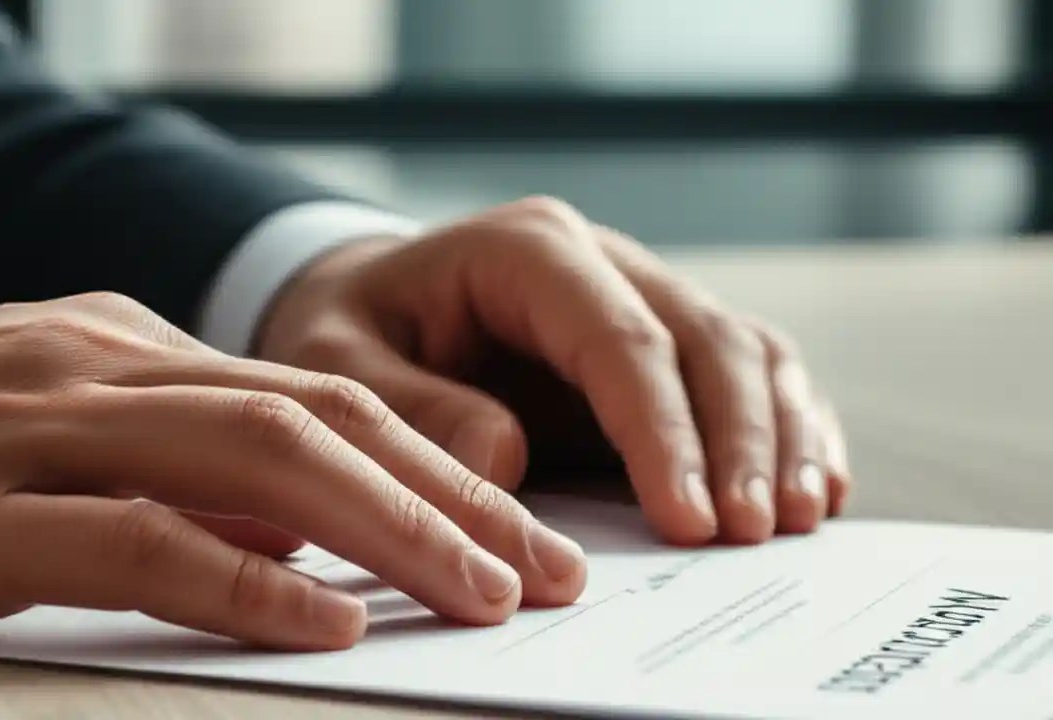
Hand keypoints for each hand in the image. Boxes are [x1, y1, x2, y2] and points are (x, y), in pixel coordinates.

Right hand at [0, 293, 585, 648]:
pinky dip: (248, 579)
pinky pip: (140, 538)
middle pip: (322, 419)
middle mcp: (100, 365)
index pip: (320, 396)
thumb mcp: (52, 445)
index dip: (435, 464)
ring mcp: (39, 426)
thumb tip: (304, 536)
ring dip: (392, 529)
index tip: (519, 532)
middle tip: (548, 570)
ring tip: (486, 595)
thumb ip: (174, 475)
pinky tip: (331, 621)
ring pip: (261, 461)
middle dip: (452, 496)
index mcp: (124, 346)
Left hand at [258, 197, 850, 545]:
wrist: (372, 304)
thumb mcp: (339, 363)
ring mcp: (640, 295)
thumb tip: (504, 461)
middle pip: (702, 340)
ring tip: (800, 518)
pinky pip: (745, 373)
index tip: (685, 519)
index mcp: (528, 250)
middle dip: (736, 440)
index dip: (662, 430)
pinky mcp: (659, 342)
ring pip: (742, 352)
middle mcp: (601, 262)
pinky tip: (814, 484)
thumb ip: (411, 407)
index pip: (619, 339)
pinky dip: (785, 427)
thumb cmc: (354, 330)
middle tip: (752, 532)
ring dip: (779, 435)